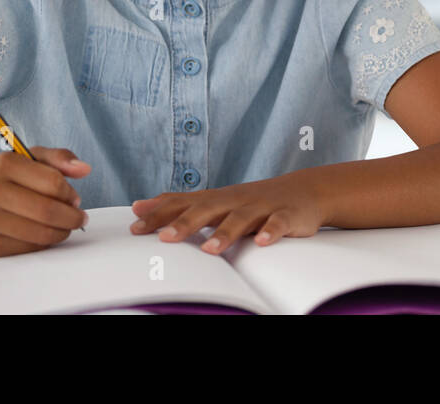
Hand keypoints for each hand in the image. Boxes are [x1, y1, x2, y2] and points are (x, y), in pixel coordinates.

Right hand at [0, 146, 91, 256]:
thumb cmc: (4, 179)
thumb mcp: (28, 159)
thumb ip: (59, 158)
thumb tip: (85, 169)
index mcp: (4, 164)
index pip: (53, 182)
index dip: (70, 193)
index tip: (74, 199)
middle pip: (48, 210)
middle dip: (72, 217)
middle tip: (79, 218)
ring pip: (40, 232)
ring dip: (62, 232)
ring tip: (66, 227)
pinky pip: (28, 248)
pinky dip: (44, 243)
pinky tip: (45, 235)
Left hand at [128, 173, 324, 255]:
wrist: (304, 190)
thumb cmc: (252, 201)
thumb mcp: (216, 202)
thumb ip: (180, 205)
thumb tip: (139, 207)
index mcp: (217, 199)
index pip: (183, 203)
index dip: (160, 214)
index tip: (135, 227)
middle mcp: (235, 200)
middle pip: (208, 210)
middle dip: (185, 223)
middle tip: (165, 238)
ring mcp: (261, 207)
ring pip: (241, 219)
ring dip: (225, 233)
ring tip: (209, 249)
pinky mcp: (287, 215)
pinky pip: (278, 223)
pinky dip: (271, 231)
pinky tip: (262, 242)